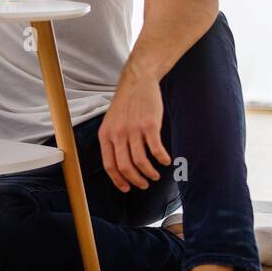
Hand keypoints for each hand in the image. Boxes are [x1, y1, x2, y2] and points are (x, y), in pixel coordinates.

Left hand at [98, 72, 170, 192]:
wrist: (137, 82)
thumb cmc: (125, 104)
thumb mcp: (111, 122)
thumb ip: (113, 141)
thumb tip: (119, 165)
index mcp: (106, 135)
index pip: (110, 165)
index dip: (119, 180)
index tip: (127, 188)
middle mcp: (118, 134)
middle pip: (126, 167)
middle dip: (136, 180)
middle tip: (144, 184)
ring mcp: (134, 130)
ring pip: (141, 161)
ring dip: (149, 173)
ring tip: (155, 175)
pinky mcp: (150, 125)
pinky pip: (156, 149)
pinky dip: (162, 159)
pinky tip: (166, 161)